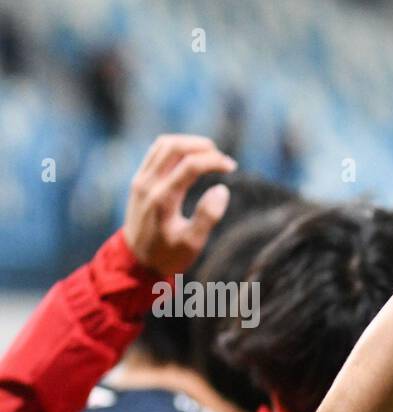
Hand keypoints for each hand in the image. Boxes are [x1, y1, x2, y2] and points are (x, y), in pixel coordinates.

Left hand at [123, 134, 236, 275]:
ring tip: (209, 154)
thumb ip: (207, 217)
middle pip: (174, 146)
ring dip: (188, 143)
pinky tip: (190, 159)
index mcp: (163, 199)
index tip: (232, 166)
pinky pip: (156, 152)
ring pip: (163, 145)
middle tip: (222, 158)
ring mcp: (141, 180)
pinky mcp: (139, 180)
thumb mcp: (191, 244)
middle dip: (202, 146)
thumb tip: (222, 190)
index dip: (214, 161)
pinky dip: (175, 148)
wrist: (136, 262)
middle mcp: (148, 184)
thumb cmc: (168, 255)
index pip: (190, 165)